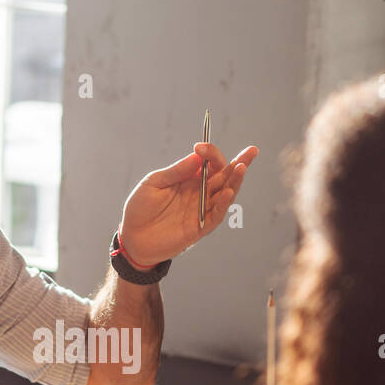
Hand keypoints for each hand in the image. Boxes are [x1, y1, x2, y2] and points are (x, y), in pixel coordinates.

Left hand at [117, 141, 257, 267]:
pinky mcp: (199, 228)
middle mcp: (200, 193)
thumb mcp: (154, 183)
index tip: (200, 147)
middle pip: (225, 176)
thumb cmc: (140, 208)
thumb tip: (197, 156)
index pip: (209, 164)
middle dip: (239, 162)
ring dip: (235, 181)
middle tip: (252, 151)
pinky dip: (222, 204)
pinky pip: (215, 215)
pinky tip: (228, 192)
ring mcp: (201, 210)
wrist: (133, 237)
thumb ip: (176, 171)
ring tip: (241, 168)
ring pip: (225, 194)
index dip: (209, 153)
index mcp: (189, 179)